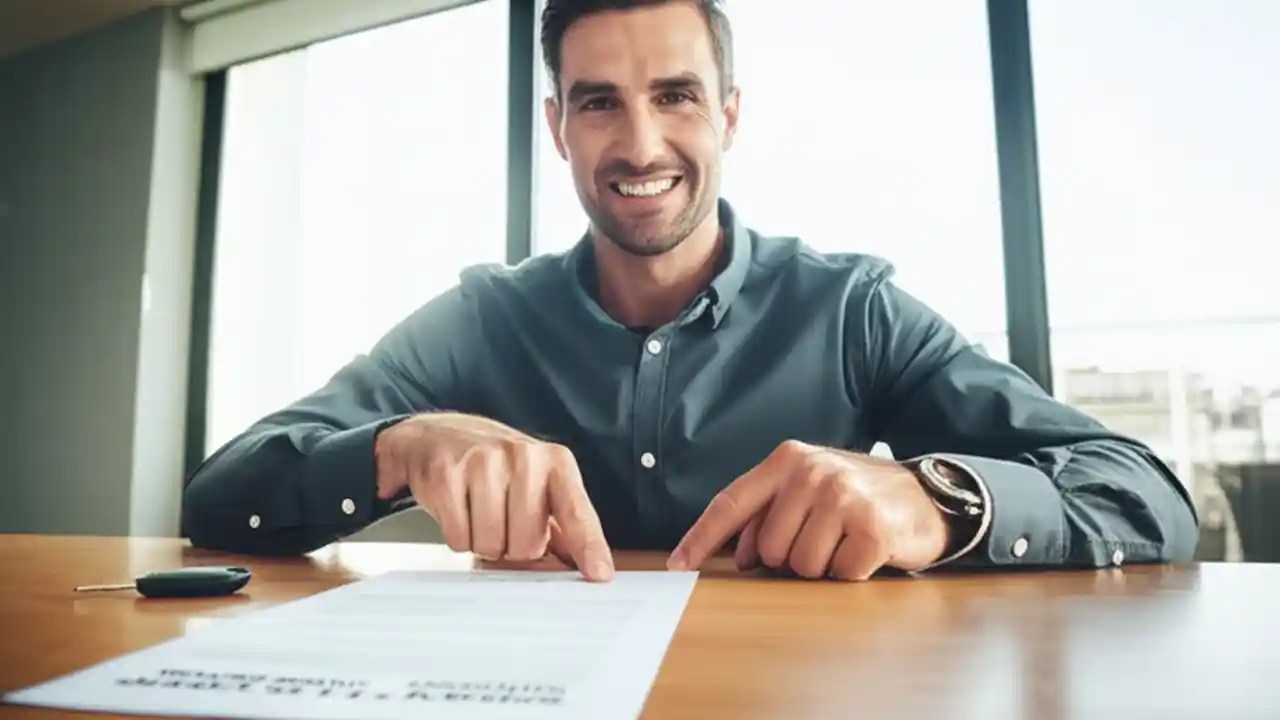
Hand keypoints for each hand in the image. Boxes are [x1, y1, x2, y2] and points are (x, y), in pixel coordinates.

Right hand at [374, 413, 613, 581]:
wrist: (438, 435)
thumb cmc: (496, 467)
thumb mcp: (538, 484)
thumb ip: (565, 526)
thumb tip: (592, 568)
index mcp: (555, 462)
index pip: (577, 512)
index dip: (589, 547)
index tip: (600, 574)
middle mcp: (524, 457)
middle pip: (527, 544)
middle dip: (514, 545)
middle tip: (503, 520)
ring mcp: (483, 462)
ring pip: (491, 544)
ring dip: (484, 541)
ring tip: (479, 513)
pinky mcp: (447, 474)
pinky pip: (459, 537)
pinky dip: (458, 536)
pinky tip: (459, 509)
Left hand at [667, 440, 948, 579]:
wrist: (928, 496)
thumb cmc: (858, 497)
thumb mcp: (809, 489)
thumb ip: (768, 513)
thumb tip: (736, 556)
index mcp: (788, 460)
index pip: (731, 503)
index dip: (700, 537)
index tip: (677, 565)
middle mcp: (812, 472)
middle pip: (767, 549)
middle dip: (790, 557)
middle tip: (821, 539)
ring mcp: (843, 497)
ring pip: (802, 566)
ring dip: (823, 566)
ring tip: (845, 542)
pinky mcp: (872, 527)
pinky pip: (840, 574)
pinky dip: (852, 572)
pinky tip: (867, 550)